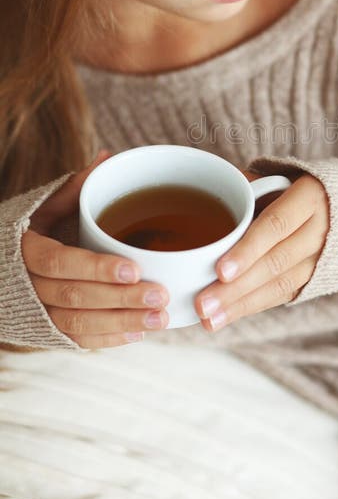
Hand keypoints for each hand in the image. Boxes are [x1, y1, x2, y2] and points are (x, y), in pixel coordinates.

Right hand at [22, 150, 169, 347]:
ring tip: (160, 318)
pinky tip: (140, 332)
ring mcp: (38, 313)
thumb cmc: (33, 231)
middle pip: (74, 297)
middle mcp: (28, 286)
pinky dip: (109, 339)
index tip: (134, 268)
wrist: (4, 269)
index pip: (59, 262)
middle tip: (160, 294)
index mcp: (26, 250)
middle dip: (120, 298)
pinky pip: (78, 341)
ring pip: (78, 324)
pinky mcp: (49, 333)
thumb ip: (76, 187)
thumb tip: (108, 157)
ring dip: (122, 322)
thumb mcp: (46, 207)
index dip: (95, 268)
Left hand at [195, 170, 328, 330]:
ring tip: (209, 319)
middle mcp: (321, 230)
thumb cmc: (302, 188)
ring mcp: (322, 258)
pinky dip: (253, 306)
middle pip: (276, 261)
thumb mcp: (281, 177)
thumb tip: (206, 195)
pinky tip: (227, 316)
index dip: (248, 249)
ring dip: (241, 304)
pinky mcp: (317, 277)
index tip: (220, 270)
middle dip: (237, 287)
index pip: (276, 225)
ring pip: (280, 284)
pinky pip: (283, 294)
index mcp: (310, 197)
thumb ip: (248, 186)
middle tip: (202, 304)